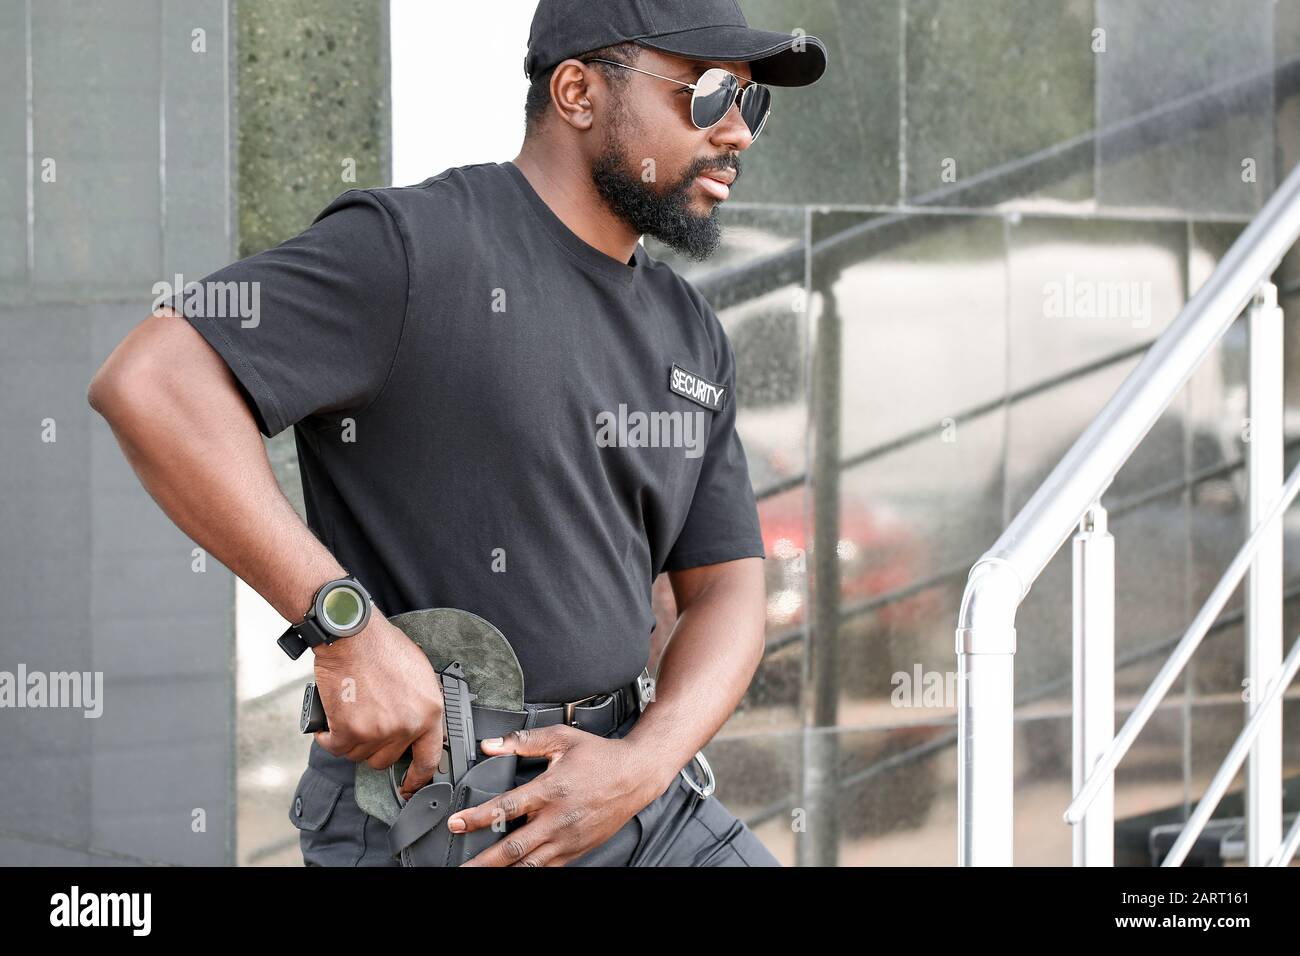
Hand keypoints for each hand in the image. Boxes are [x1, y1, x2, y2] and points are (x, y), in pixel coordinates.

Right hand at [311, 615, 445, 799]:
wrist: (353, 635)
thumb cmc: (384, 647)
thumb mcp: (420, 675)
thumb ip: (421, 705)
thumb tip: (417, 727)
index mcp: (430, 712)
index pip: (429, 759)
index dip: (418, 778)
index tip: (408, 785)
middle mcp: (407, 726)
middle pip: (386, 760)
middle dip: (373, 748)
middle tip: (364, 727)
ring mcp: (378, 731)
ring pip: (359, 755)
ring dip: (350, 741)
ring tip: (348, 716)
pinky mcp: (349, 730)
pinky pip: (335, 748)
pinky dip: (328, 738)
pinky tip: (329, 724)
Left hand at [448, 726, 664, 866]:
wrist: (636, 775)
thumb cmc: (600, 757)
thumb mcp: (562, 738)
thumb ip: (524, 740)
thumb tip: (491, 745)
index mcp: (551, 789)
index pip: (507, 808)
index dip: (478, 818)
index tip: (456, 824)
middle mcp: (558, 819)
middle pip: (514, 847)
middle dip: (483, 860)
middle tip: (462, 866)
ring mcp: (568, 838)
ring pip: (529, 864)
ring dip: (503, 871)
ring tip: (481, 874)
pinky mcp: (576, 849)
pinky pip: (548, 868)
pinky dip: (528, 873)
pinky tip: (514, 873)